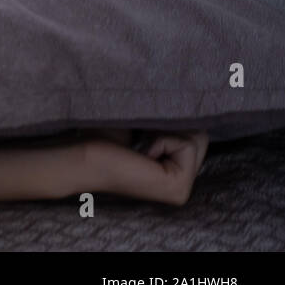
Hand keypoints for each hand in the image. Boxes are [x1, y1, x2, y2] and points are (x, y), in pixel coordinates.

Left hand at [86, 130, 209, 205]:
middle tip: (141, 141)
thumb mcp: (145, 125)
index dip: (170, 124)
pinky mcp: (179, 188)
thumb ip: (169, 120)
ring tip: (140, 148)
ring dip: (164, 133)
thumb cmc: (104, 137)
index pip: (196, 135)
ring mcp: (182, 191)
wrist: (83, 155)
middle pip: (201, 136)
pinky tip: (141, 155)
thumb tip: (189, 94)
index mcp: (175, 174)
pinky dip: (161, 140)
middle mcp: (182, 187)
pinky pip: (186, 144)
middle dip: (171, 128)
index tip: (143, 133)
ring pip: (197, 138)